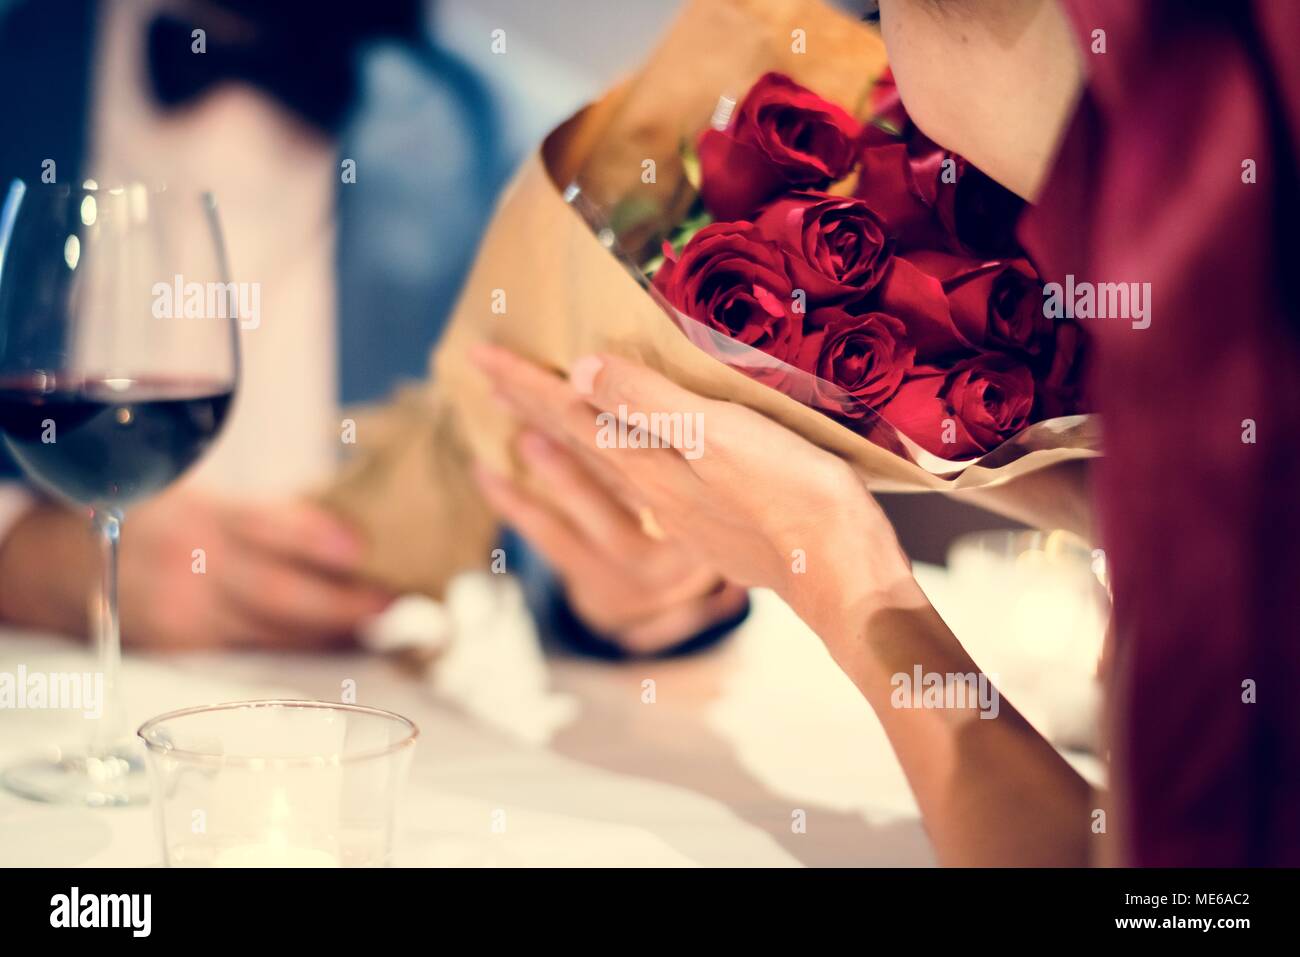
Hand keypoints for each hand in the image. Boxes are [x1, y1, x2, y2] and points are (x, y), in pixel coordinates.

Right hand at [0, 490, 393, 649]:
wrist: (66, 564)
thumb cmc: (153, 518)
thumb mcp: (199, 495)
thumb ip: (261, 514)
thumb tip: (350, 524)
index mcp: (196, 519)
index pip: (265, 526)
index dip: (317, 537)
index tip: (363, 547)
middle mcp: (188, 571)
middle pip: (278, 594)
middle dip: (342, 603)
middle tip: (393, 601)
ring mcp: (184, 619)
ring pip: (273, 633)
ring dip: (332, 631)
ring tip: (383, 624)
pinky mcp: (184, 652)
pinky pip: (254, 653)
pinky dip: (299, 648)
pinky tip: (336, 643)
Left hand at [471, 344, 922, 652]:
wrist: (843, 571)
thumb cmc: (791, 498)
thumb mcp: (719, 437)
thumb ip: (651, 404)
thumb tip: (579, 373)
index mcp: (648, 464)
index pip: (570, 412)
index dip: (524, 382)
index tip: (477, 355)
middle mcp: (652, 492)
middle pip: (574, 440)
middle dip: (528, 405)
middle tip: (484, 379)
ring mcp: (678, 515)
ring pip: (601, 471)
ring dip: (559, 444)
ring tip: (522, 428)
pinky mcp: (710, 529)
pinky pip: (632, 493)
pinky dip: (606, 473)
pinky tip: (624, 470)